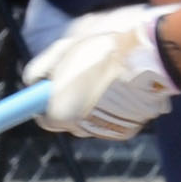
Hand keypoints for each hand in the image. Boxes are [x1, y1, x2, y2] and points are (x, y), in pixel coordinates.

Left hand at [22, 4, 180, 138]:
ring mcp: (105, 132)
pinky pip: (111, 122)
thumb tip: (32, 80)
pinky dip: (111, 110)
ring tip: (103, 80)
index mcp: (60, 112)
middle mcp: (80, 129)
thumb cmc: (102, 50)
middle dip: (69, 102)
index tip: (49, 89)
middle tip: (79, 78)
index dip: (44, 103)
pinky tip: (119, 89)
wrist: (148, 57)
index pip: (42, 118)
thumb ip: (42, 67)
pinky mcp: (126, 131)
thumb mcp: (65, 49)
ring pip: (90, 121)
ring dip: (91, 106)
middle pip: (67, 120)